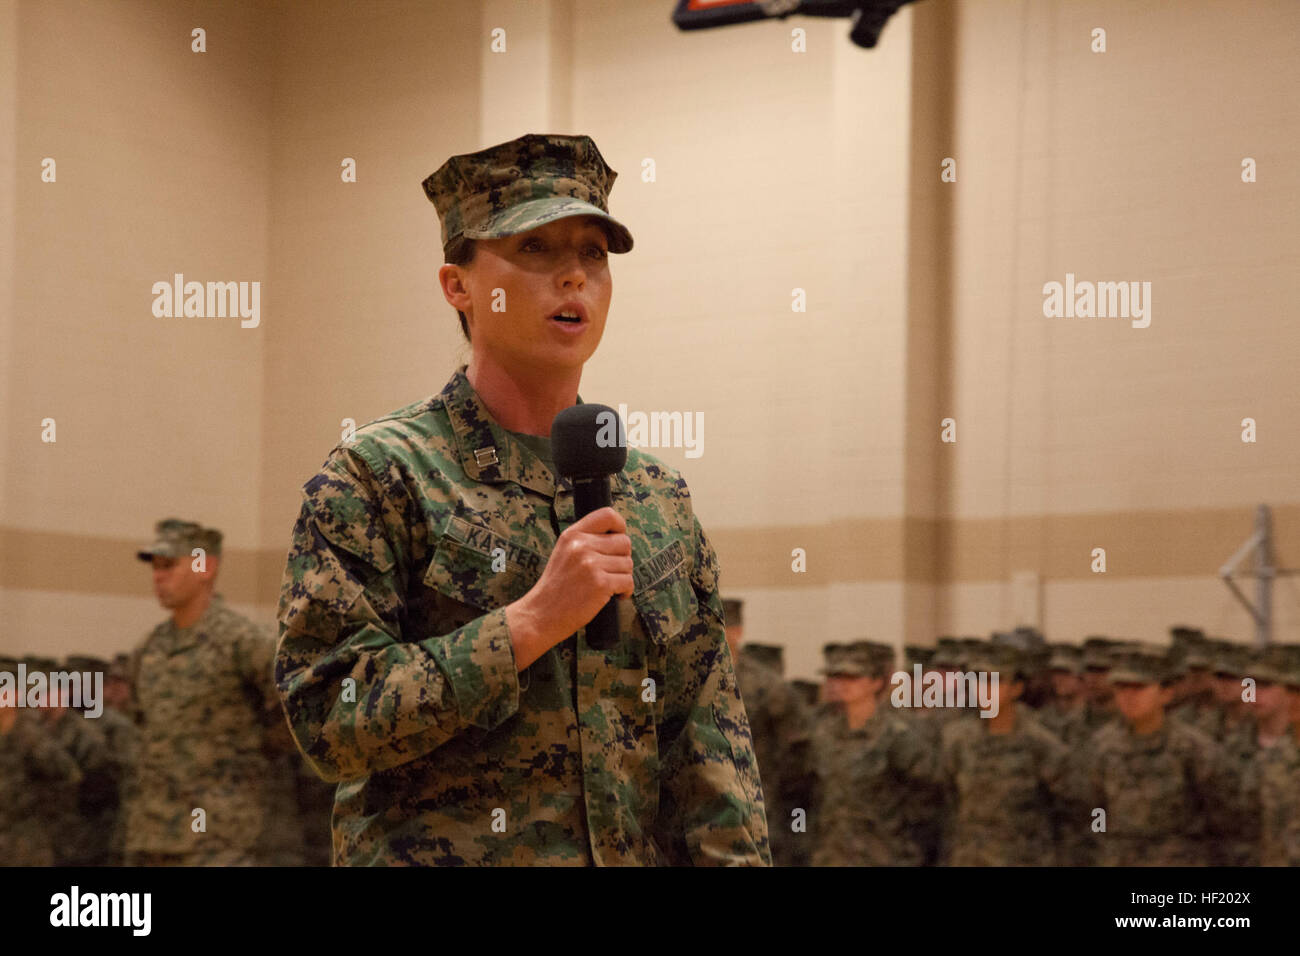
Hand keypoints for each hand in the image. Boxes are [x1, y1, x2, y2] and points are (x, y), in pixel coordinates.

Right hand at [506, 507, 632, 669]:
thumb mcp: (564, 553)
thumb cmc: (556, 587)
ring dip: (623, 577)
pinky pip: (628, 582)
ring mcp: (591, 564)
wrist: (540, 615)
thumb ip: (586, 541)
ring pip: (628, 564)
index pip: (607, 515)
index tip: (619, 538)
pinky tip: (614, 596)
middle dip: (623, 559)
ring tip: (608, 586)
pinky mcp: (600, 584)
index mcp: (572, 535)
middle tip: (611, 572)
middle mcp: (581, 546)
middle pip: (625, 542)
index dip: (620, 526)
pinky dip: (625, 591)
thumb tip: (619, 536)